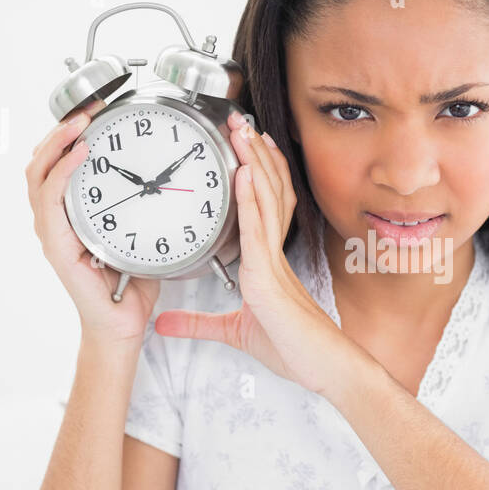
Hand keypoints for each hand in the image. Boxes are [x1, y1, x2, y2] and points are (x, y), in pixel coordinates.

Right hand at [25, 100, 160, 347]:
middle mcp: (55, 218)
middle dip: (61, 127)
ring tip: (80, 121)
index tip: (96, 106)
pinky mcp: (57, 247)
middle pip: (41, 160)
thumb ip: (144, 205)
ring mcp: (52, 232)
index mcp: (73, 211)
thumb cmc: (132, 283)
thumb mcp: (143, 231)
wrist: (124, 325)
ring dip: (57, 142)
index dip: (70, 131)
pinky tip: (80, 155)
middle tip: (88, 106)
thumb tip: (165, 176)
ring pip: (38, 175)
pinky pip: (51, 203)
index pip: (59, 161)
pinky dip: (63, 174)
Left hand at [153, 112, 355, 395]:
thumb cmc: (296, 350)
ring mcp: (272, 263)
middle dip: (253, 154)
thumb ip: (198, 324)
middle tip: (240, 121)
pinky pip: (258, 232)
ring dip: (251, 163)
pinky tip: (242, 174)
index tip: (248, 145)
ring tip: (240, 131)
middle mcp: (272, 255)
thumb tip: (163, 325)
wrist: (325, 369)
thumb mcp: (234, 333)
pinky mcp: (268, 279)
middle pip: (266, 192)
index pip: (265, 205)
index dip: (259, 171)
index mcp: (267, 262)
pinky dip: (249, 200)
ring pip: (263, 202)